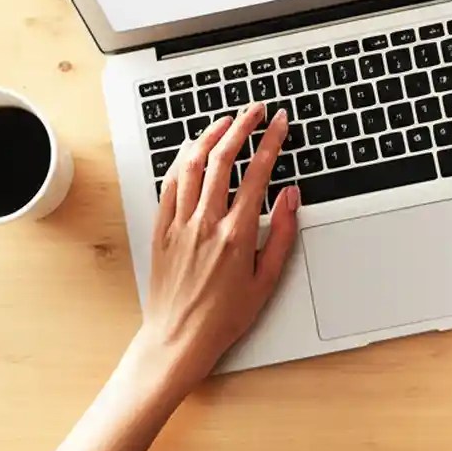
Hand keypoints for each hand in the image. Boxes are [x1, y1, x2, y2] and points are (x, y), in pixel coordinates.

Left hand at [140, 103, 299, 389]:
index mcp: (237, 234)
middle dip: (242, 126)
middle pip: (223, 158)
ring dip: (209, 135)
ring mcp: (180, 224)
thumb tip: (290, 196)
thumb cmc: (224, 317)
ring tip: (225, 120)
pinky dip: (182, 160)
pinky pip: (169, 184)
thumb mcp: (267, 280)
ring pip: (192, 164)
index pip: (258, 172)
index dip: (271, 141)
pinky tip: (192, 150)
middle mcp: (206, 223)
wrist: (178, 340)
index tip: (279, 123)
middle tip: (255, 109)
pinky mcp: (161, 230)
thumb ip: (281, 233)